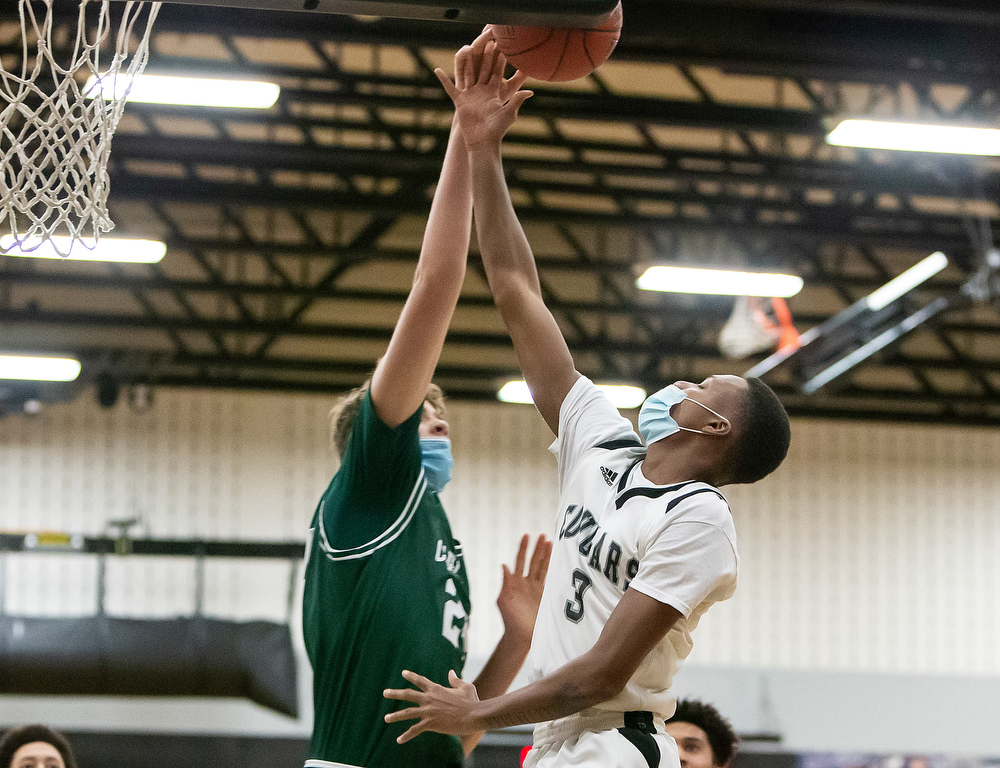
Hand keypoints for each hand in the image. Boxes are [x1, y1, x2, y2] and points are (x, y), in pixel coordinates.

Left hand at [384, 669, 481, 742]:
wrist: (473, 715)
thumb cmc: (471, 701)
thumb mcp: (465, 687)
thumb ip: (455, 680)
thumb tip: (451, 673)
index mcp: (436, 689)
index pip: (420, 680)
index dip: (411, 676)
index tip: (403, 673)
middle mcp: (429, 698)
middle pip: (408, 694)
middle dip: (395, 693)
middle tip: (385, 692)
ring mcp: (428, 711)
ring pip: (407, 713)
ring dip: (395, 716)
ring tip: (386, 718)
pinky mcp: (431, 723)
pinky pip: (415, 730)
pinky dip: (406, 735)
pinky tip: (399, 740)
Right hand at [435, 32, 532, 149]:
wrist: (483, 142)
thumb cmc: (497, 130)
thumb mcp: (509, 113)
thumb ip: (516, 100)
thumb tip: (530, 91)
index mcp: (494, 92)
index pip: (497, 72)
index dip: (500, 60)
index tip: (503, 47)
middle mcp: (481, 91)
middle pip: (483, 69)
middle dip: (485, 55)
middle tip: (488, 40)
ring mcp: (470, 95)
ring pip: (467, 74)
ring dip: (466, 61)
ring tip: (466, 47)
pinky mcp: (459, 101)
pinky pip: (450, 88)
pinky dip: (443, 80)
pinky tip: (437, 70)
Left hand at [496, 534, 551, 643]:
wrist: (521, 635)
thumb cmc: (510, 619)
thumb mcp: (504, 599)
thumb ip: (506, 583)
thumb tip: (504, 565)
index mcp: (515, 581)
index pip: (520, 560)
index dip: (523, 548)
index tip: (526, 535)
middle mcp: (526, 582)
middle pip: (533, 561)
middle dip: (538, 548)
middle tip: (543, 535)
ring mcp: (536, 588)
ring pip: (542, 567)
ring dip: (546, 555)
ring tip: (551, 542)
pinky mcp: (545, 595)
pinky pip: (549, 579)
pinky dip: (553, 569)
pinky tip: (558, 560)